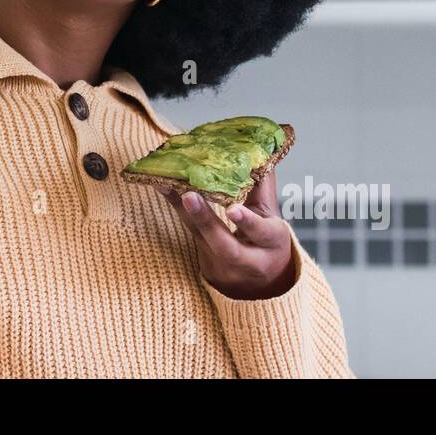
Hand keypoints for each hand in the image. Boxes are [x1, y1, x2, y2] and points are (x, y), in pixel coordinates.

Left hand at [159, 162, 295, 300]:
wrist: (262, 285)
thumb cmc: (267, 244)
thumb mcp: (271, 217)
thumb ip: (262, 187)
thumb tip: (259, 149)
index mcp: (271, 244)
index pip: (261, 233)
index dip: (247, 222)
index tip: (232, 209)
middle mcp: (247, 261)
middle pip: (225, 246)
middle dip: (205, 220)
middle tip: (188, 196)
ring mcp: (222, 267)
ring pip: (200, 238)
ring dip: (183, 210)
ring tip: (166, 184)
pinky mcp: (204, 264)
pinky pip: (189, 234)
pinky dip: (178, 210)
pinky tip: (164, 188)